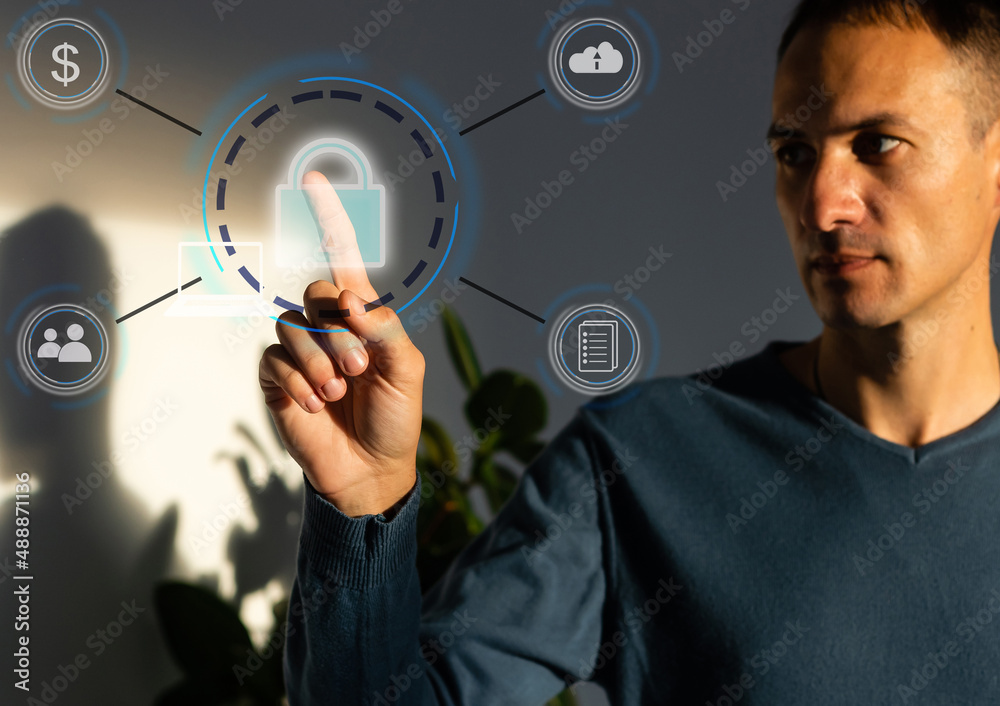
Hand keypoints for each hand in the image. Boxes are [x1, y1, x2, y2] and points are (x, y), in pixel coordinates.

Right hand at [259, 171, 424, 517]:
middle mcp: (328, 327)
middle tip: (358, 371)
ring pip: (291, 327)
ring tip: (337, 394)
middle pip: (316, 293)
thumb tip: (352, 301)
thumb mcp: (408, 371)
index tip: (314, 179)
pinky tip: (315, 405)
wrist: (372, 470)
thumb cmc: (396, 417)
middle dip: (339, 331)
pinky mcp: (278, 380)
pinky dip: (297, 383)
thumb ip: (385, 330)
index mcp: (362, 316)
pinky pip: (273, 361)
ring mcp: (300, 353)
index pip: (342, 257)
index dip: (330, 218)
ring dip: (318, 361)